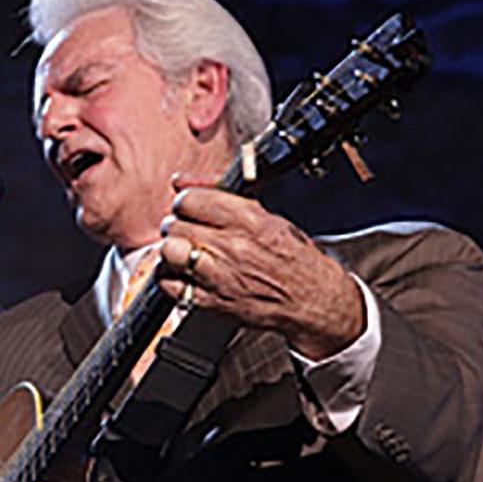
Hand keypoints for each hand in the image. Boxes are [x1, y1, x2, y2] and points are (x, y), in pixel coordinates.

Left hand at [157, 175, 363, 359]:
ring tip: (182, 252)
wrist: (313, 300)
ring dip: (171, 250)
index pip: (190, 200)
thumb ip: (221, 196)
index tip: (189, 208)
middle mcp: (233, 246)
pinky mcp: (211, 301)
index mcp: (249, 220)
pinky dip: (170, 277)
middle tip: (187, 231)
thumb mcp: (268, 217)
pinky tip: (183, 274)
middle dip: (177, 226)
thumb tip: (181, 180)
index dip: (184, 202)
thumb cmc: (293, 258)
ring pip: (169, 252)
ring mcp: (220, 276)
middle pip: (175, 226)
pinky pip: (169, 284)